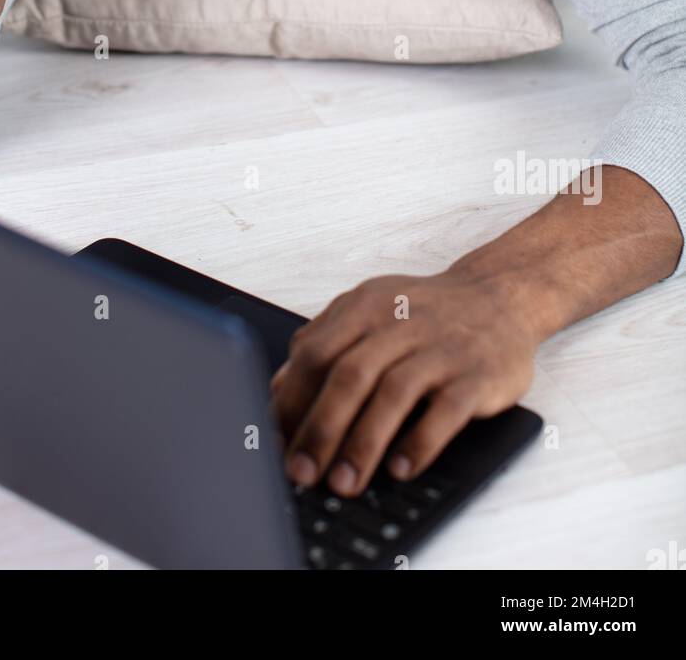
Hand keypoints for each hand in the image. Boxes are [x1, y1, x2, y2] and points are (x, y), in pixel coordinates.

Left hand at [270, 268, 538, 496]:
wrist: (501, 295)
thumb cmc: (425, 312)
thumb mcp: (368, 311)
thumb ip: (323, 343)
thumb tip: (275, 391)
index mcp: (366, 305)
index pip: (315, 353)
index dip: (292, 400)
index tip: (278, 442)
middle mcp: (401, 321)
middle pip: (349, 375)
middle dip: (320, 430)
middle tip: (303, 473)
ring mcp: (441, 347)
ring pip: (393, 395)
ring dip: (364, 444)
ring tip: (344, 483)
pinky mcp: (477, 374)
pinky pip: (446, 412)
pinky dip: (420, 443)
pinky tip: (400, 468)